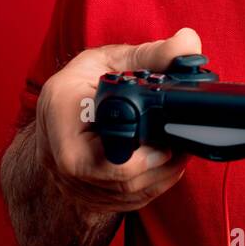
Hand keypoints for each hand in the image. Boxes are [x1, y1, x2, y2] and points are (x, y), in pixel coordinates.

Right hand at [33, 28, 201, 212]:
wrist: (60, 110)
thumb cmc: (85, 81)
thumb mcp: (113, 58)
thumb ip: (153, 53)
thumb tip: (189, 43)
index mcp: (60, 109)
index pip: (87, 156)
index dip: (131, 159)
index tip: (164, 146)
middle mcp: (55, 151)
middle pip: (110, 180)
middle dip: (154, 169)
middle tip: (181, 148)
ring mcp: (67, 178)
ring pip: (118, 196)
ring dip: (156, 179)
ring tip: (180, 155)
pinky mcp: (83, 193)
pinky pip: (120, 202)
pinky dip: (148, 189)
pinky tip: (166, 169)